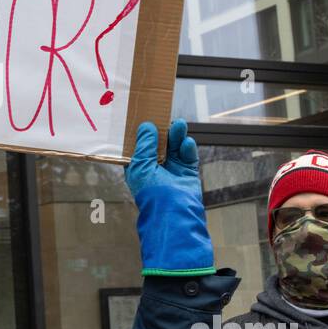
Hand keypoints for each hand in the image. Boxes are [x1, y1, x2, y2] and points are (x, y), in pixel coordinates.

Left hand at [124, 119, 213, 274]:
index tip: (145, 115)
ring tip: (178, 124)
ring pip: (175, 147)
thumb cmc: (151, 193)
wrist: (173, 213)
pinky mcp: (187, 173)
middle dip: (162, 131)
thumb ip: (145, 145)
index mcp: (139, 167)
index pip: (139, 146)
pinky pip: (188, 156)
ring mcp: (172, 170)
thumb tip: (146, 126)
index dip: (142, 132)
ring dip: (176, 135)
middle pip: (159, 143)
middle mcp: (155, 167)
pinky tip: (186, 142)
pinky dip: (188, 148)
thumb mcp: (141, 165)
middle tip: (165, 116)